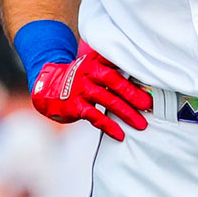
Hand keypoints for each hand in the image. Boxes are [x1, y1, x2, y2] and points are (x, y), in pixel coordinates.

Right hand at [30, 52, 151, 140]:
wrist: (46, 87)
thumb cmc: (77, 78)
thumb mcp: (91, 65)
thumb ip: (111, 66)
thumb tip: (142, 72)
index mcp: (95, 61)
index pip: (116, 62)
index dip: (133, 69)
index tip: (151, 77)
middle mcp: (88, 73)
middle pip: (114, 81)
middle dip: (133, 92)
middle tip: (149, 104)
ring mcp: (81, 90)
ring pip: (107, 100)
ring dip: (126, 112)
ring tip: (141, 124)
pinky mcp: (75, 106)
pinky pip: (94, 117)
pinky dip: (108, 126)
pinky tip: (120, 134)